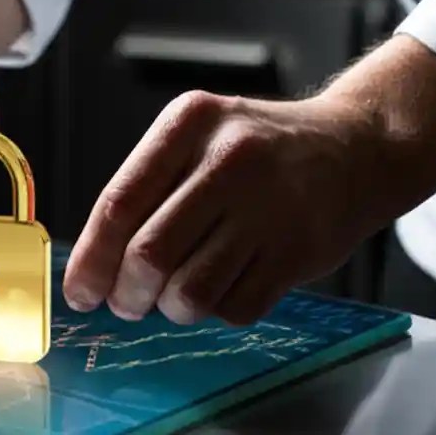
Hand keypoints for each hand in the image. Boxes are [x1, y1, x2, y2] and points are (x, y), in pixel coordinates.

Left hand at [63, 90, 385, 325]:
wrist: (354, 149)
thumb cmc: (257, 153)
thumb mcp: (198, 140)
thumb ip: (144, 191)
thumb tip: (92, 269)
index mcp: (190, 124)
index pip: (119, 204)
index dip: (91, 260)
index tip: (80, 293)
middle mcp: (230, 159)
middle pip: (148, 255)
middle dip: (127, 295)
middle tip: (129, 303)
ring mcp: (269, 206)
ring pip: (189, 292)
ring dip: (172, 308)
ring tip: (178, 294)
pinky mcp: (299, 251)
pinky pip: (234, 308)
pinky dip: (220, 310)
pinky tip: (229, 283)